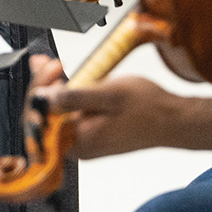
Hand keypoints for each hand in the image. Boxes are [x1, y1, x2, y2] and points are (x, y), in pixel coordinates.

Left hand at [33, 62, 179, 159]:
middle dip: (45, 86)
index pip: (40, 118)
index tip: (51, 67)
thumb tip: (42, 98)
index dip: (39, 88)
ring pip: (58, 114)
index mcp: (79, 141)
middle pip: (46, 116)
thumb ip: (73, 97)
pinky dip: (68, 96)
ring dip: (54, 89)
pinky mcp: (92, 134)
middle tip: (54, 64)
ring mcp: (85, 142)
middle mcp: (78, 147)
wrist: (172, 120)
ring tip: (55, 67)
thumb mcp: (109, 94)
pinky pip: (71, 115)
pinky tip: (66, 79)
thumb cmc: (147, 108)